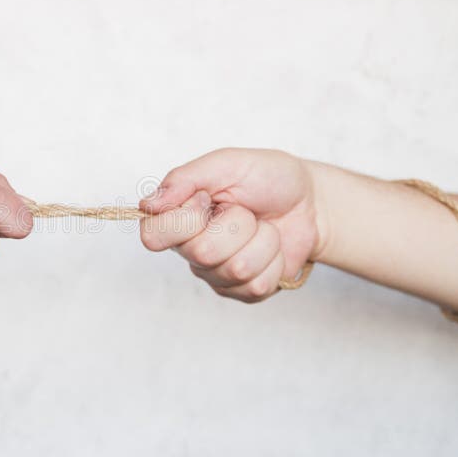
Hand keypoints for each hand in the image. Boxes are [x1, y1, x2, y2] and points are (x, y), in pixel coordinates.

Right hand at [139, 148, 321, 302]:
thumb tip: (148, 204)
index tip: (207, 198)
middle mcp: (191, 250)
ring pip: (235, 269)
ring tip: (262, 227)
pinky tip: (271, 247)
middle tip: (244, 210)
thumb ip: (184, 179)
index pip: (153, 236)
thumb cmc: (267, 178)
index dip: (184, 219)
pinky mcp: (244, 292)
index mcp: (178, 217)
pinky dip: (274, 258)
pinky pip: (257, 284)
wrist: (309, 200)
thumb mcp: (226, 164)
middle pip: (201, 253)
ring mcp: (217, 275)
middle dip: (236, 224)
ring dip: (261, 240)